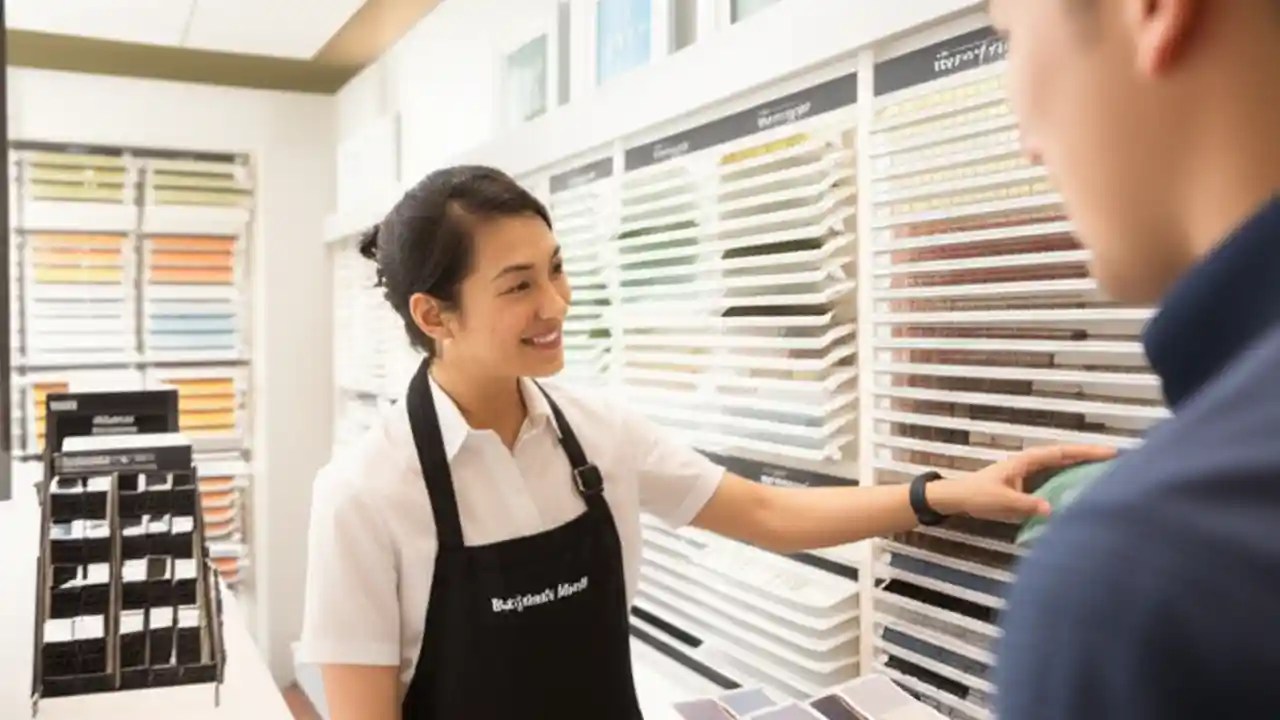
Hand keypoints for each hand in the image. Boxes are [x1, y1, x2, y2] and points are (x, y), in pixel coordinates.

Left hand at [926, 445, 1117, 522]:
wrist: (959, 498)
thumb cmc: (978, 496)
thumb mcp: (1003, 502)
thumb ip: (1027, 505)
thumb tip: (1052, 509)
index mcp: (1026, 461)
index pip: (1060, 453)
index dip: (1084, 451)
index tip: (1109, 452)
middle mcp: (1031, 463)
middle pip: (1066, 456)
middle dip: (1090, 456)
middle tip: (1119, 459)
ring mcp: (1031, 473)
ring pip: (1062, 467)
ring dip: (1082, 467)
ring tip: (1109, 472)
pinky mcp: (1029, 485)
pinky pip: (1055, 479)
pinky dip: (1070, 481)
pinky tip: (1084, 490)